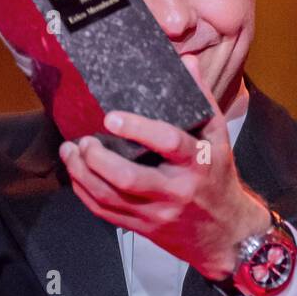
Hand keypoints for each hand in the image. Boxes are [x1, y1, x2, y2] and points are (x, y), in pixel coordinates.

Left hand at [59, 54, 271, 279]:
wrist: (225, 233)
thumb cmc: (218, 178)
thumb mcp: (218, 138)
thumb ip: (202, 98)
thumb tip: (185, 61)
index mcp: (199, 163)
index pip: (169, 142)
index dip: (139, 129)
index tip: (111, 117)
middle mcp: (177, 190)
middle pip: (129, 178)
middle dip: (98, 158)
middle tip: (84, 140)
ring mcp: (157, 213)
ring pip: (110, 198)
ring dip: (83, 174)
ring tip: (71, 151)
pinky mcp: (142, 228)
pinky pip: (105, 213)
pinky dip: (85, 193)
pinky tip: (77, 174)